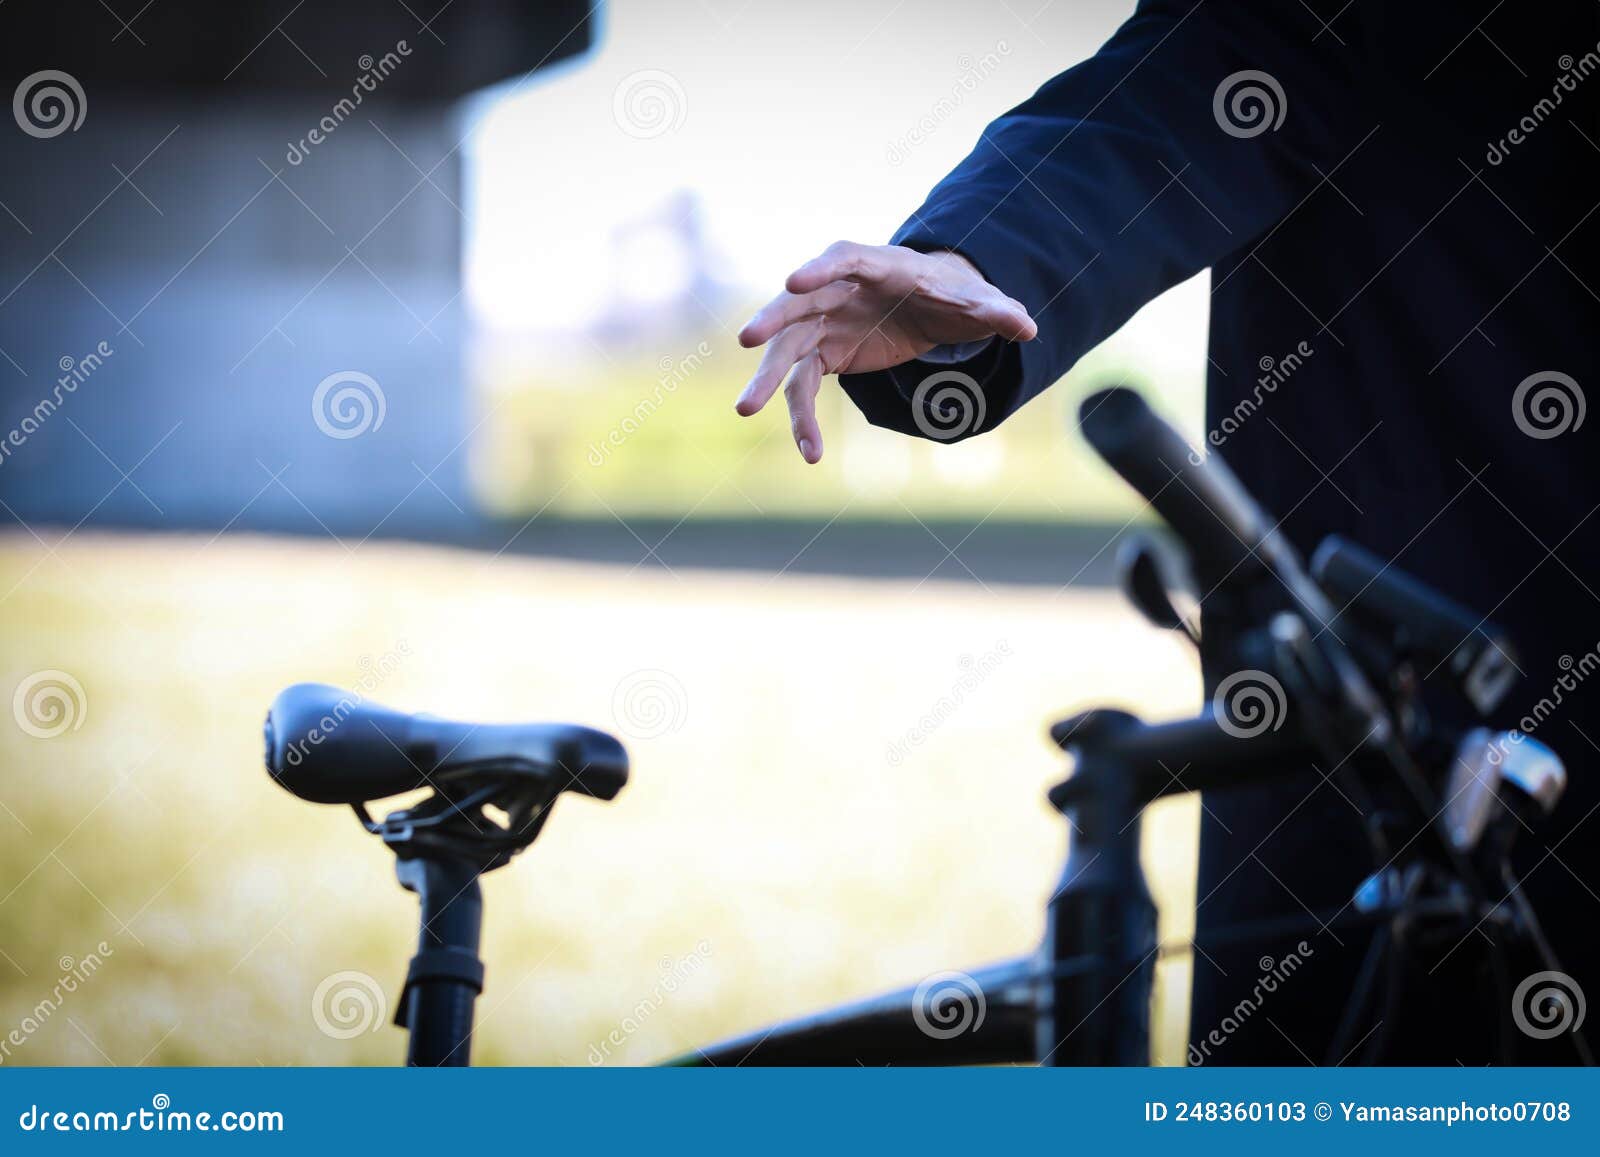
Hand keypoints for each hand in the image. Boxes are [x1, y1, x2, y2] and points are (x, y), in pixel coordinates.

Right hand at [735, 242, 1036, 462]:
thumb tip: (1027, 326)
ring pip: (785, 352)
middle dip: (771, 319)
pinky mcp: (822, 357)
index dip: (818, 270)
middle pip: (795, 303)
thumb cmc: (952, 293)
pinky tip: (810, 454)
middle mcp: (835, 290)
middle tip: (746, 339)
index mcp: (872, 265)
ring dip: (766, 382)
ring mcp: (822, 324)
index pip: (841, 259)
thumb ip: (996, 312)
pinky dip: (803, 420)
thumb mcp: (978, 302)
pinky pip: (803, 390)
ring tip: (745, 411)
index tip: (792, 282)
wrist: (932, 308)